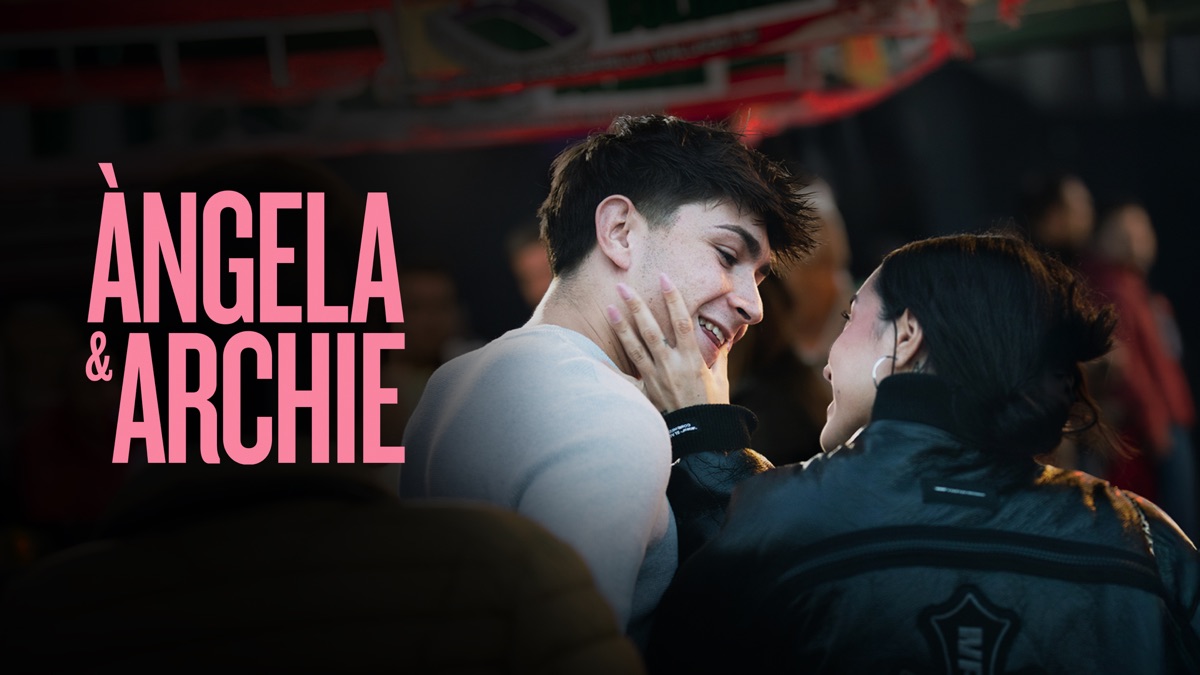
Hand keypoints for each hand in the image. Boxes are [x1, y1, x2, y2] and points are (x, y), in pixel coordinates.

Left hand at [606, 273, 729, 412]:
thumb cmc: (712, 407)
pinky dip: (614, 359)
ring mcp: (656, 377)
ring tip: (608, 307)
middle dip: (637, 306)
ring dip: (621, 326)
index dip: (673, 299)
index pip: (682, 322)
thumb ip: (719, 357)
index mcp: (692, 359)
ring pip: (635, 347)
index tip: (664, 278)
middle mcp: (671, 365)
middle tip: (623, 286)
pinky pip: (628, 371)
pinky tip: (600, 347)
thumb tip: (725, 340)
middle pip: (651, 330)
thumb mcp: (719, 379)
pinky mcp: (646, 389)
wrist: (699, 435)